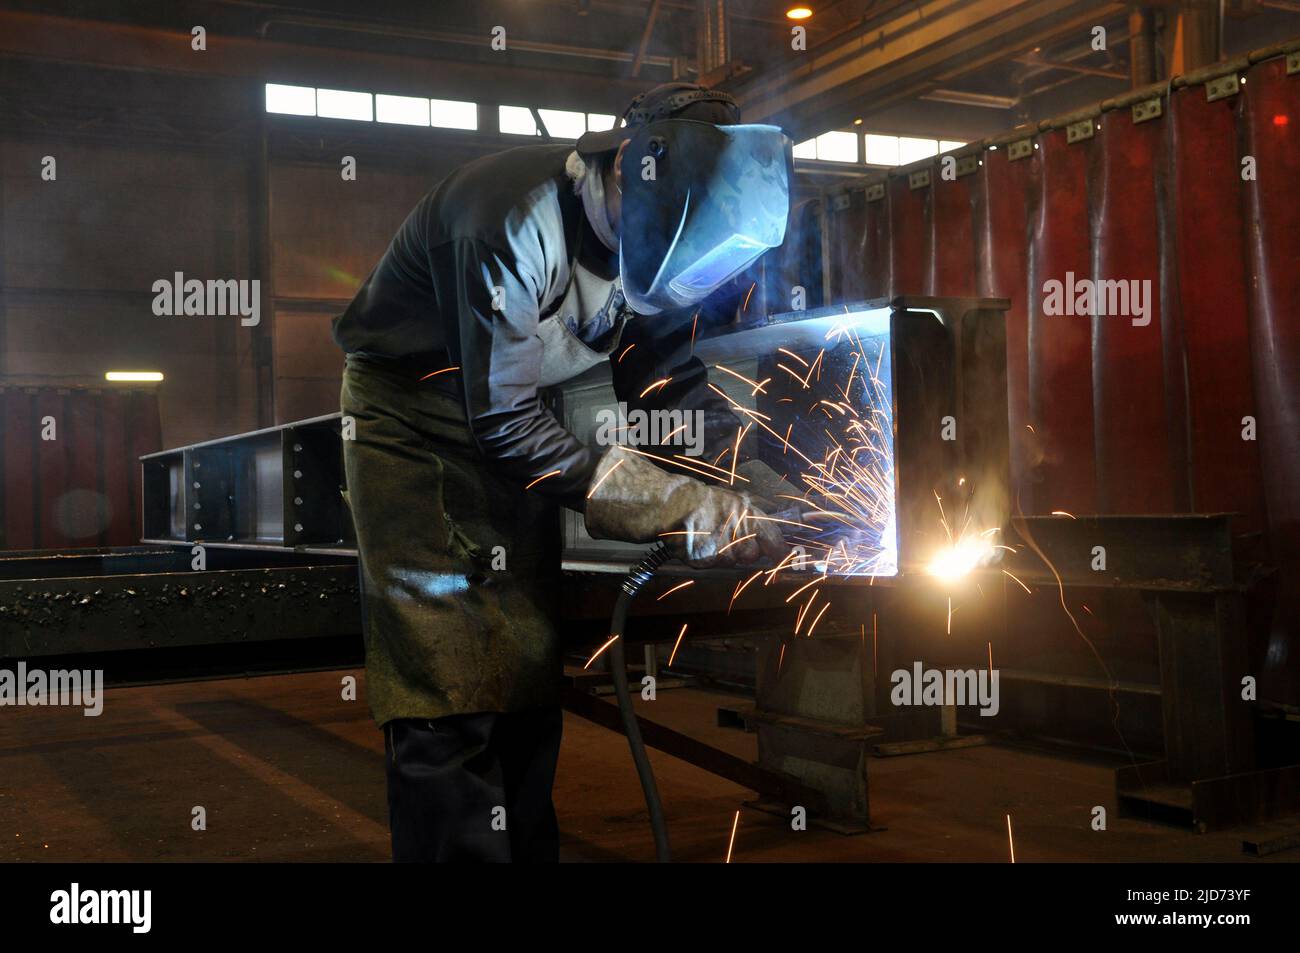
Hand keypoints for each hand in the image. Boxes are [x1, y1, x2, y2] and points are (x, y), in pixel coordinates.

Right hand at [584, 448, 787, 567]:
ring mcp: (720, 546)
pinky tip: (697, 544)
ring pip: (732, 562)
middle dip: (744, 552)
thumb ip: (752, 518)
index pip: (773, 536)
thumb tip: (773, 537)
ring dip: (723, 555)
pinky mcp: (704, 559)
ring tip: (708, 538)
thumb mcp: (730, 501)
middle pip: (752, 555)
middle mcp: (737, 530)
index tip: (782, 556)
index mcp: (746, 512)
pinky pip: (711, 565)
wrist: (667, 505)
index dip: (779, 549)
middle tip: (728, 540)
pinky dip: (705, 558)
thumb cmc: (699, 500)